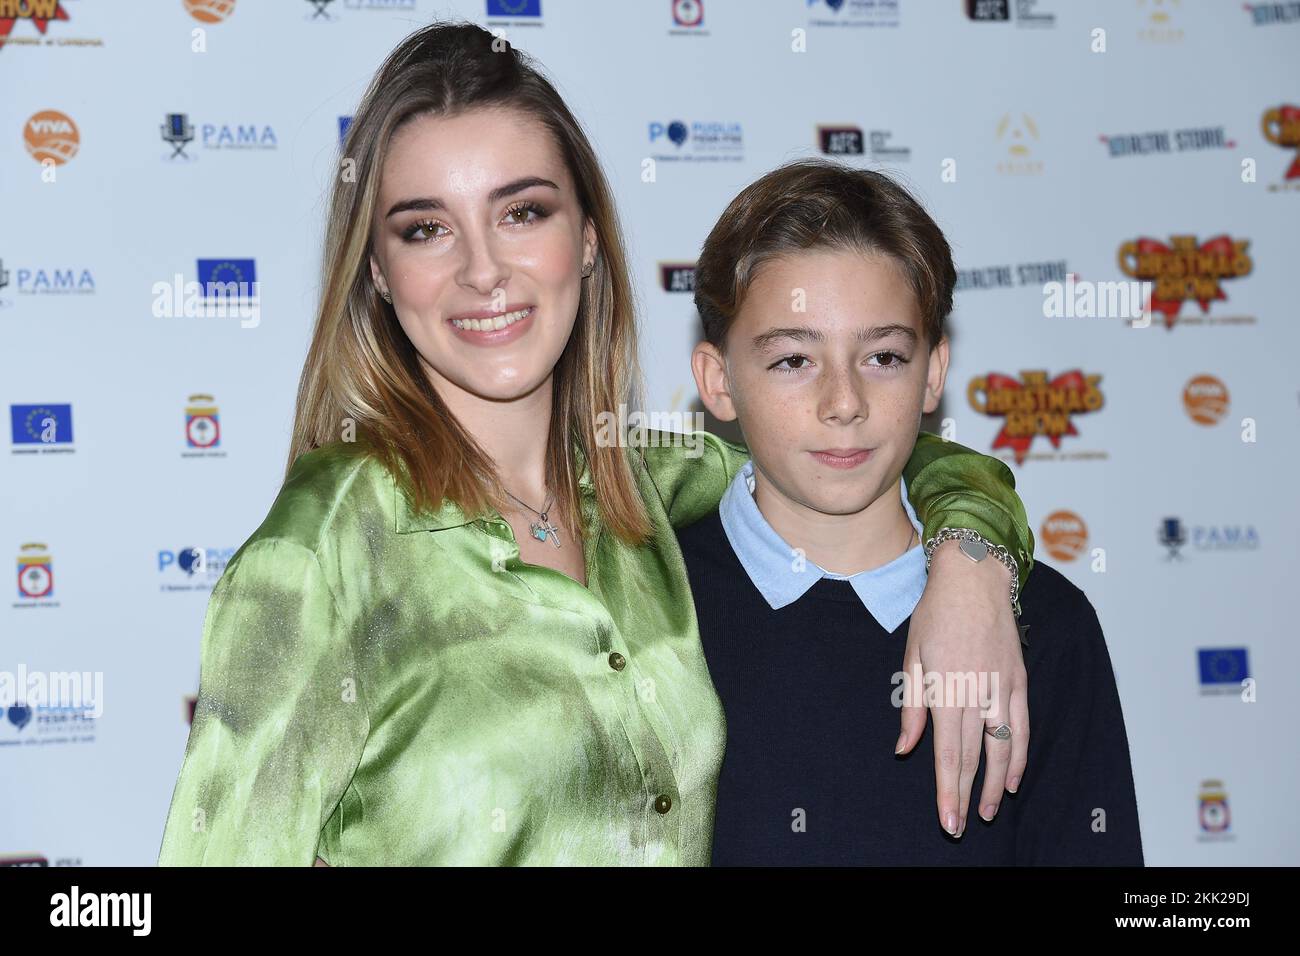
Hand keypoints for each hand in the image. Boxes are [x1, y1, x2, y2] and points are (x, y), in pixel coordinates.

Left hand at [898, 539, 1028, 836]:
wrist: (974, 578)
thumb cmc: (936, 614)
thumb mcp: (912, 655)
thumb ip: (911, 705)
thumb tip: (905, 748)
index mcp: (946, 687)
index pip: (948, 752)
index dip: (948, 789)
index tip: (947, 818)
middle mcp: (978, 691)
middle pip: (974, 756)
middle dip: (967, 795)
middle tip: (961, 826)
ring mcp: (1003, 687)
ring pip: (1003, 747)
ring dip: (996, 783)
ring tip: (989, 811)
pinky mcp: (1019, 680)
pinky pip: (1022, 726)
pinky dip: (1019, 754)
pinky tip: (1014, 777)